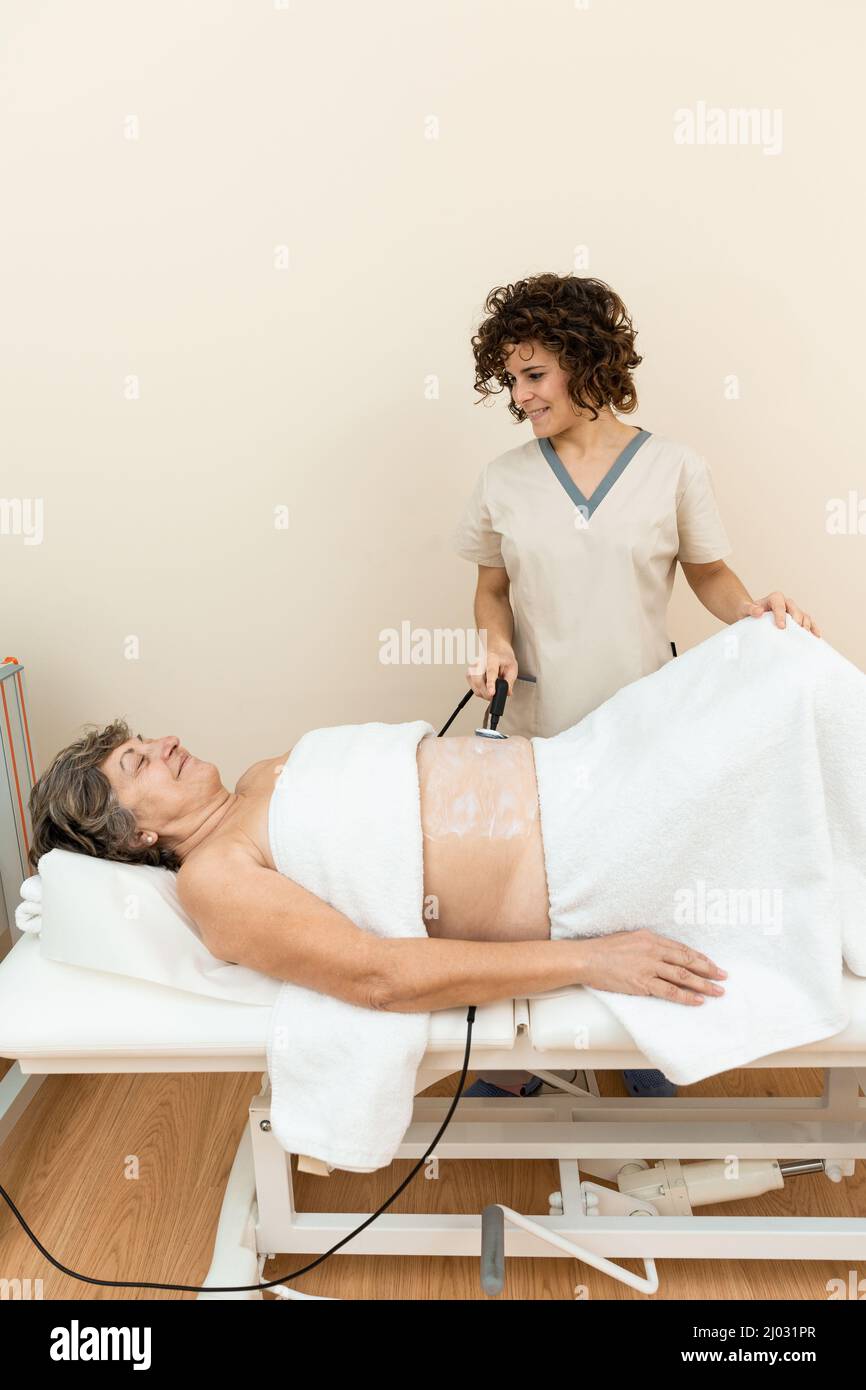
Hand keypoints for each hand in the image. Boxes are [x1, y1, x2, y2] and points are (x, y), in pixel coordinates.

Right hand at [466, 644, 518, 699]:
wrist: (496, 649)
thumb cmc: (503, 657)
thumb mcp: (512, 667)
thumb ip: (510, 681)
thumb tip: (507, 692)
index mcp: (492, 658)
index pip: (490, 672)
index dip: (491, 684)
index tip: (492, 693)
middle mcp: (480, 662)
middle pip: (478, 681)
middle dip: (486, 693)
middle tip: (493, 696)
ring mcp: (473, 667)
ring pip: (474, 685)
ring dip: (483, 693)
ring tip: (491, 692)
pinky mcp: (469, 673)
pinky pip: (472, 687)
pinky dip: (479, 691)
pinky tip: (486, 688)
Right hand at [579, 928, 726, 1005]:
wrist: (587, 958)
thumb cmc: (605, 949)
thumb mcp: (630, 938)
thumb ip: (649, 945)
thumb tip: (664, 953)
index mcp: (651, 938)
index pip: (682, 949)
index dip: (700, 958)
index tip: (712, 964)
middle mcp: (653, 950)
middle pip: (687, 961)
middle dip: (709, 970)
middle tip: (724, 976)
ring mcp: (649, 967)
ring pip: (683, 977)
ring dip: (703, 985)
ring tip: (717, 991)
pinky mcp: (642, 983)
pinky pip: (669, 991)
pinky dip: (685, 997)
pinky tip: (697, 1001)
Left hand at [743, 591, 820, 636]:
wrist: (752, 615)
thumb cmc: (748, 612)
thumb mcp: (744, 610)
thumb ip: (750, 609)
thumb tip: (759, 612)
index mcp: (774, 598)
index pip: (779, 604)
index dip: (781, 615)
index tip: (782, 627)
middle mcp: (786, 602)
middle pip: (794, 609)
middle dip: (797, 619)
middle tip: (798, 632)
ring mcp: (793, 610)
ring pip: (803, 615)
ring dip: (807, 624)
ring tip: (807, 636)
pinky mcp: (797, 619)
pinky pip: (808, 621)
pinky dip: (813, 628)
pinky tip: (816, 636)